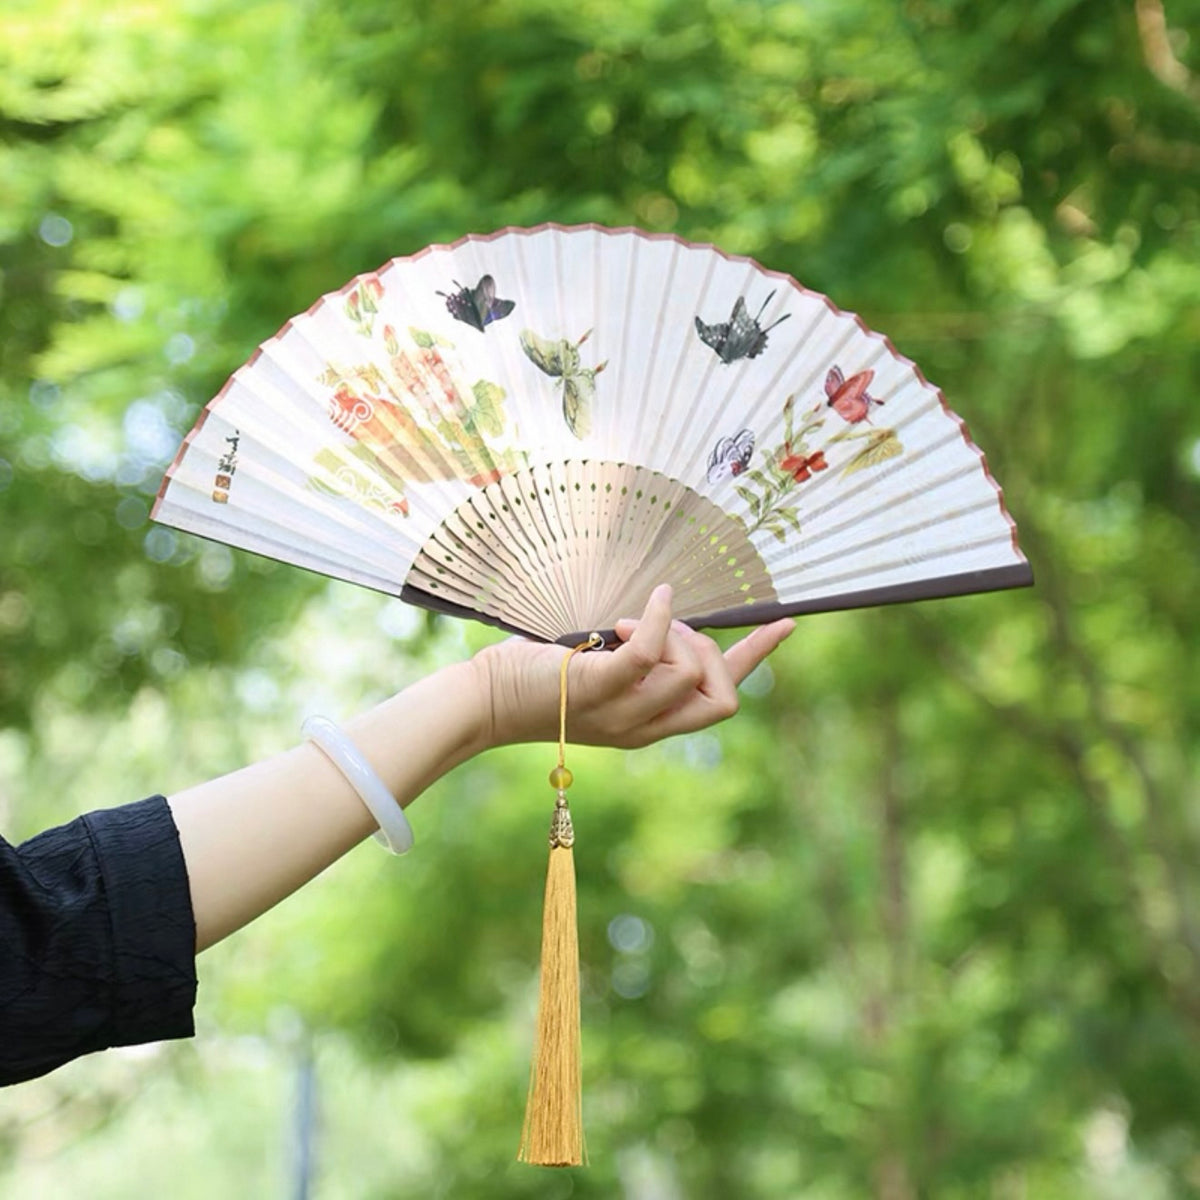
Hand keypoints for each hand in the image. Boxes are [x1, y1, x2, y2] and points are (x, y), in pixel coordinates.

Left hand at [470, 584, 794, 749]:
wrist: (485, 701)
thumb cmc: (538, 679)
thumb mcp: (603, 672)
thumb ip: (638, 658)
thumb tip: (664, 612)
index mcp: (650, 724)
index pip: (721, 700)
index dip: (757, 659)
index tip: (784, 624)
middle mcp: (644, 728)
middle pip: (723, 699)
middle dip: (711, 651)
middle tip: (664, 626)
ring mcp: (623, 714)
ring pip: (691, 675)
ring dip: (672, 633)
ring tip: (625, 622)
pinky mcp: (600, 690)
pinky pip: (651, 655)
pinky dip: (657, 620)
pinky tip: (649, 601)